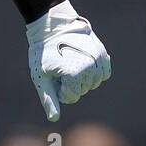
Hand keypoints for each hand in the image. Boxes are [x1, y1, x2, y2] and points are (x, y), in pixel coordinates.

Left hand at [27, 0, 110, 121]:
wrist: (52, 26)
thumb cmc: (43, 54)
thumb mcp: (41, 78)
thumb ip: (49, 99)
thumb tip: (53, 118)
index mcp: (74, 75)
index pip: (71, 97)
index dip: (59, 89)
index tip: (53, 74)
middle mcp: (90, 68)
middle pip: (83, 91)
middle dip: (71, 83)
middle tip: (61, 66)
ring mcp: (98, 59)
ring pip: (94, 83)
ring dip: (83, 78)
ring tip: (70, 63)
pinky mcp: (102, 53)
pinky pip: (103, 73)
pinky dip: (94, 72)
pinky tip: (83, 63)